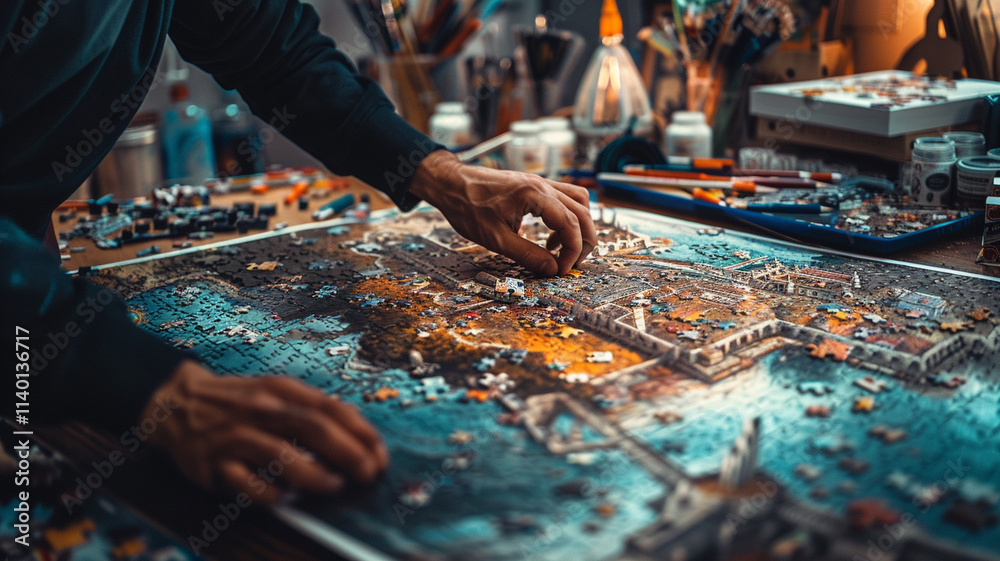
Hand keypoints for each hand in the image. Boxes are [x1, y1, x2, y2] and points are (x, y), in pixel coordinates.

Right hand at [142, 360, 387, 503]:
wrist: (173, 402)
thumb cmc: (236, 401)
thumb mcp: (274, 392)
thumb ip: (310, 409)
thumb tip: (356, 434)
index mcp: (280, 389)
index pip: (330, 408)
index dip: (360, 432)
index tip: (380, 454)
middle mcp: (260, 409)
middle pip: (311, 427)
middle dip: (347, 451)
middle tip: (369, 472)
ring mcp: (235, 435)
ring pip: (279, 453)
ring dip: (312, 472)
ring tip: (336, 485)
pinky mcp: (212, 462)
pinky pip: (242, 481)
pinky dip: (266, 490)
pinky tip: (285, 497)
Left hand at [410, 150, 597, 276]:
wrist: (450, 183)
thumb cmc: (467, 208)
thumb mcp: (495, 239)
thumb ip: (527, 255)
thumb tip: (552, 270)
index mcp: (535, 195)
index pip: (571, 224)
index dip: (572, 251)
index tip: (562, 269)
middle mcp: (543, 185)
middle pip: (583, 212)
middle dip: (584, 241)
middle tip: (571, 264)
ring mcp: (540, 182)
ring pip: (578, 202)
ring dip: (578, 227)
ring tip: (560, 251)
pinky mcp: (535, 186)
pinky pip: (564, 199)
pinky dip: (566, 219)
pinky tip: (549, 238)